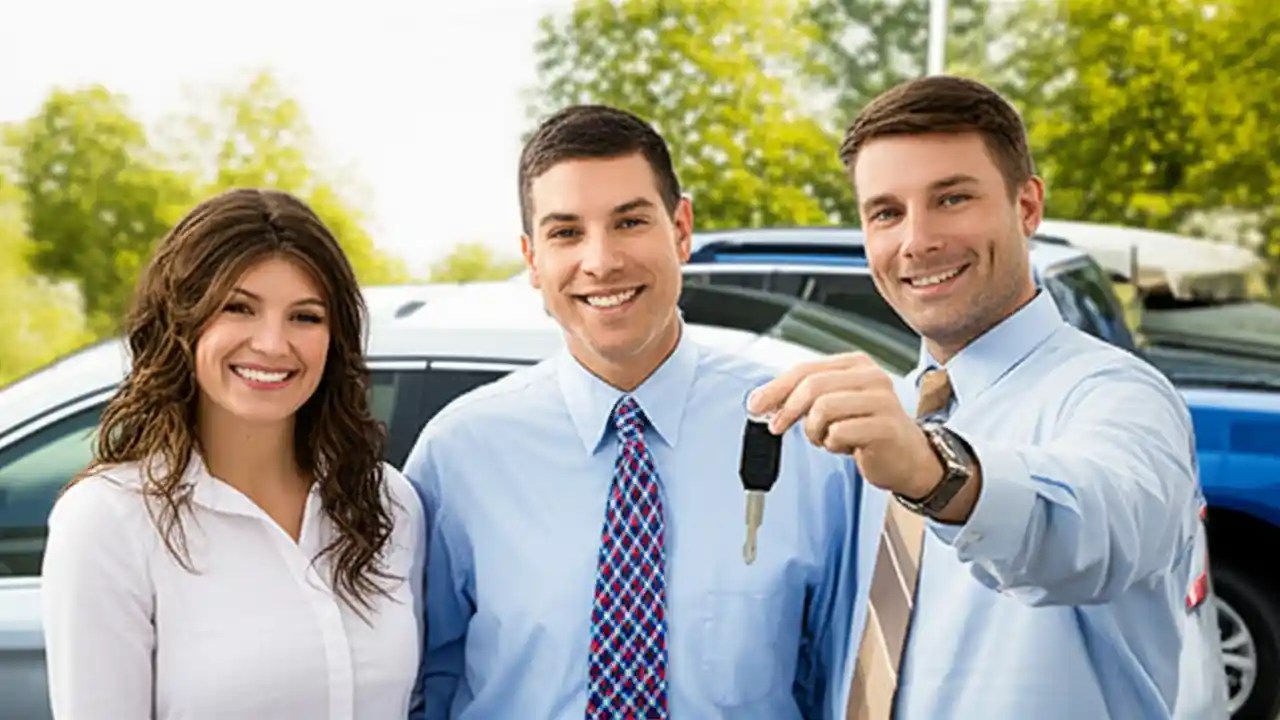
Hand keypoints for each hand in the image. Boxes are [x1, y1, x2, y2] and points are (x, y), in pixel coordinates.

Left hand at [747, 352, 941, 498]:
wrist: (909, 459)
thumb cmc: (868, 430)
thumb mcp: (833, 406)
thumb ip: (801, 399)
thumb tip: (761, 402)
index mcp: (856, 364)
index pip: (806, 369)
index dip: (776, 388)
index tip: (756, 405)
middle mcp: (871, 377)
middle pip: (812, 386)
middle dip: (787, 409)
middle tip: (778, 426)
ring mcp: (881, 400)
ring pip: (823, 408)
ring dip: (814, 431)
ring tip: (825, 438)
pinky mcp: (886, 426)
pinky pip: (840, 433)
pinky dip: (833, 444)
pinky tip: (845, 446)